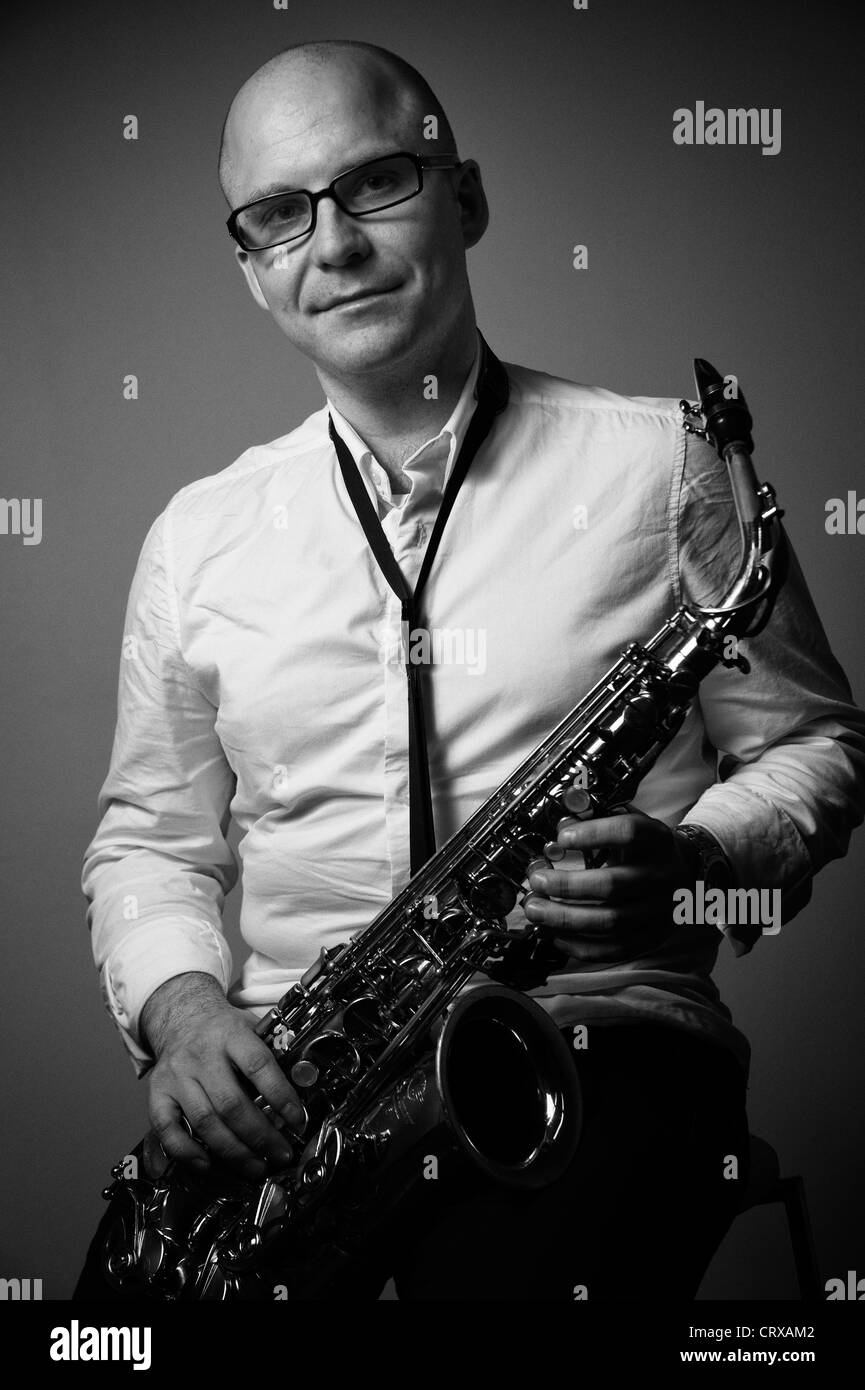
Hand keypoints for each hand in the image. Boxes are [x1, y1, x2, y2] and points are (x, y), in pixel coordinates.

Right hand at [140, 972, 304, 1179]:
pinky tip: (208, 1164)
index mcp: (230, 1034)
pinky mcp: (157, 1092)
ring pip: (205, 1122)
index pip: (259, 1066)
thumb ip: (273, 1052)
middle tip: (280, 1154)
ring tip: (255, 1167)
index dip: (281, 1096)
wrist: (180, 1016)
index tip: (298, 1121)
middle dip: (260, 1136)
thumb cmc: (224, 1030)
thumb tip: (303, 1084)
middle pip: (231, 1104)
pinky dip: (186, 1151)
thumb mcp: (252, 1027)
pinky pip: (167, 1129)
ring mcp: (177, 1075)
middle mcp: (201, 1055)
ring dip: (233, 1151)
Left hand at [522, 804, 698, 964]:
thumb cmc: (645, 846)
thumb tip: (563, 818)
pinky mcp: (652, 937)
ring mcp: (659, 910)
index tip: (562, 837)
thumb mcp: (629, 820)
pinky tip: (556, 934)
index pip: (629, 833)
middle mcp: (662, 876)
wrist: (685, 871)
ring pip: (610, 922)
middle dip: (567, 885)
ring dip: (566, 918)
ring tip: (536, 910)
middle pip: (612, 885)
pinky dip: (581, 945)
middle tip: (537, 881)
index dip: (593, 835)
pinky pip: (614, 949)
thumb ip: (596, 816)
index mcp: (657, 840)